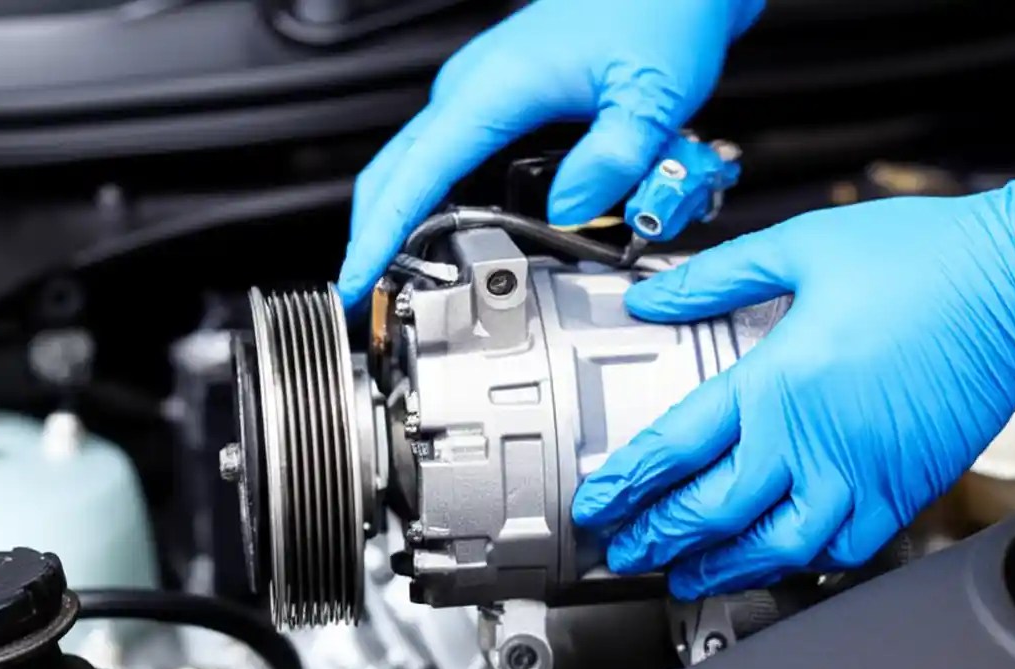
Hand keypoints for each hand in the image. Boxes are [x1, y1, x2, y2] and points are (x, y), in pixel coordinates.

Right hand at [337, 0, 764, 305]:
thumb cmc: (660, 10)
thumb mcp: (652, 97)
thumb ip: (610, 163)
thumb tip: (567, 213)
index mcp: (496, 86)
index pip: (415, 174)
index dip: (381, 236)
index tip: (354, 280)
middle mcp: (475, 84)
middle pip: (396, 169)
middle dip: (375, 234)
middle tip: (368, 293)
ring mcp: (483, 86)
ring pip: (419, 161)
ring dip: (403, 215)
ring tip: (401, 272)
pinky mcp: (502, 92)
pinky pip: (449, 151)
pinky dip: (434, 193)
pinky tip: (447, 225)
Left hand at [570, 172, 1014, 599]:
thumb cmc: (921, 259)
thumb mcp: (799, 247)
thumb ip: (715, 278)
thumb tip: (653, 297)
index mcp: (779, 379)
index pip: (678, 446)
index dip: (628, 484)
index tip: (598, 504)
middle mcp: (815, 438)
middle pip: (715, 511)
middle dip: (658, 538)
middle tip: (624, 550)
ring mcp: (863, 472)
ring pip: (777, 547)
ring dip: (721, 566)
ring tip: (685, 574)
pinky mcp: (906, 488)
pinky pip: (846, 549)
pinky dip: (802, 563)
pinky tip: (777, 559)